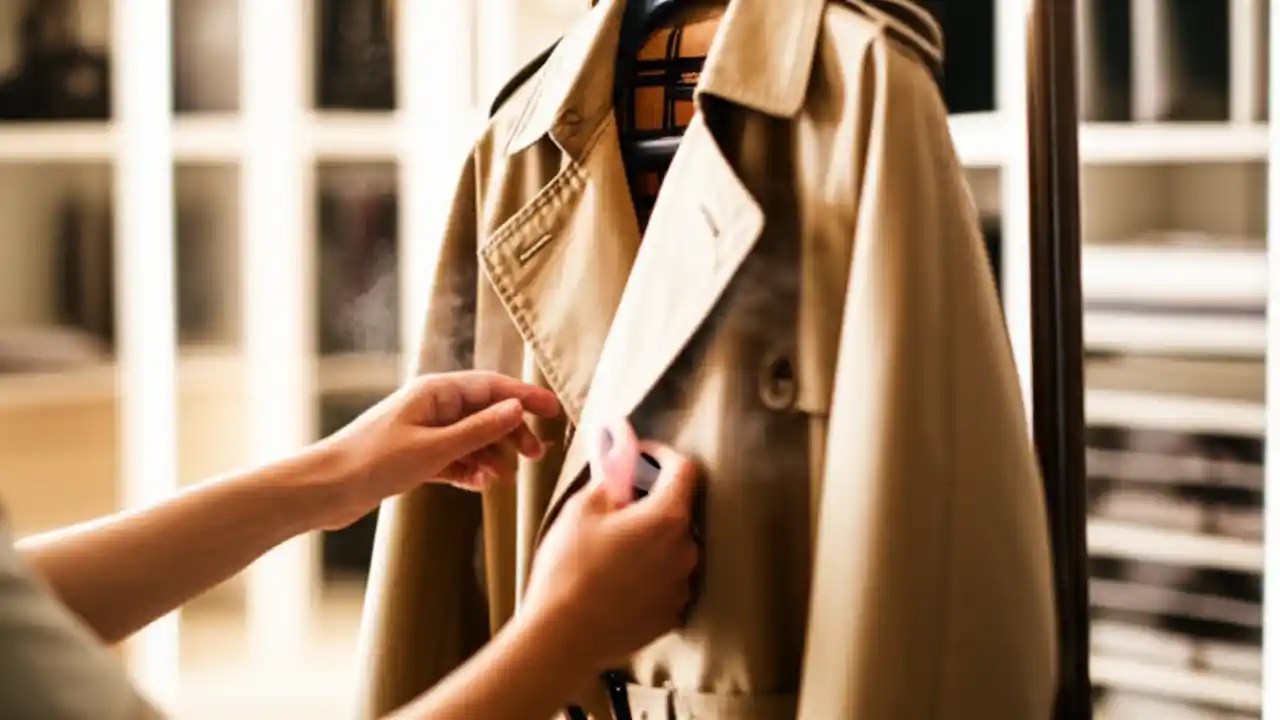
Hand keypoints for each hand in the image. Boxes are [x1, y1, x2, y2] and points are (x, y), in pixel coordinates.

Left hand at [313, 371, 560, 529]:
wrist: (325, 489)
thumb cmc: (373, 462)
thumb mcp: (435, 448)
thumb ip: (479, 429)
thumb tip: (517, 408)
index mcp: (435, 392)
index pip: (492, 386)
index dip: (526, 396)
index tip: (555, 410)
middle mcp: (431, 406)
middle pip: (486, 412)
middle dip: (513, 432)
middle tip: (537, 456)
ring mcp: (423, 431)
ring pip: (472, 438)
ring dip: (492, 455)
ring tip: (505, 478)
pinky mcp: (414, 456)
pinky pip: (454, 458)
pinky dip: (470, 470)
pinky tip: (480, 484)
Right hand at [521, 440, 700, 674]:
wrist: (562, 638)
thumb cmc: (569, 570)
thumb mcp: (582, 509)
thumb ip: (611, 476)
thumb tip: (621, 455)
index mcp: (667, 517)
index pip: (684, 469)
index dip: (662, 455)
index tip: (641, 454)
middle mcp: (686, 550)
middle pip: (678, 510)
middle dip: (652, 500)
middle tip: (616, 504)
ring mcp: (681, 585)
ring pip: (673, 546)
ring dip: (651, 538)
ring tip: (612, 548)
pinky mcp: (672, 613)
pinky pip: (667, 579)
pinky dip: (651, 571)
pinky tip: (618, 578)